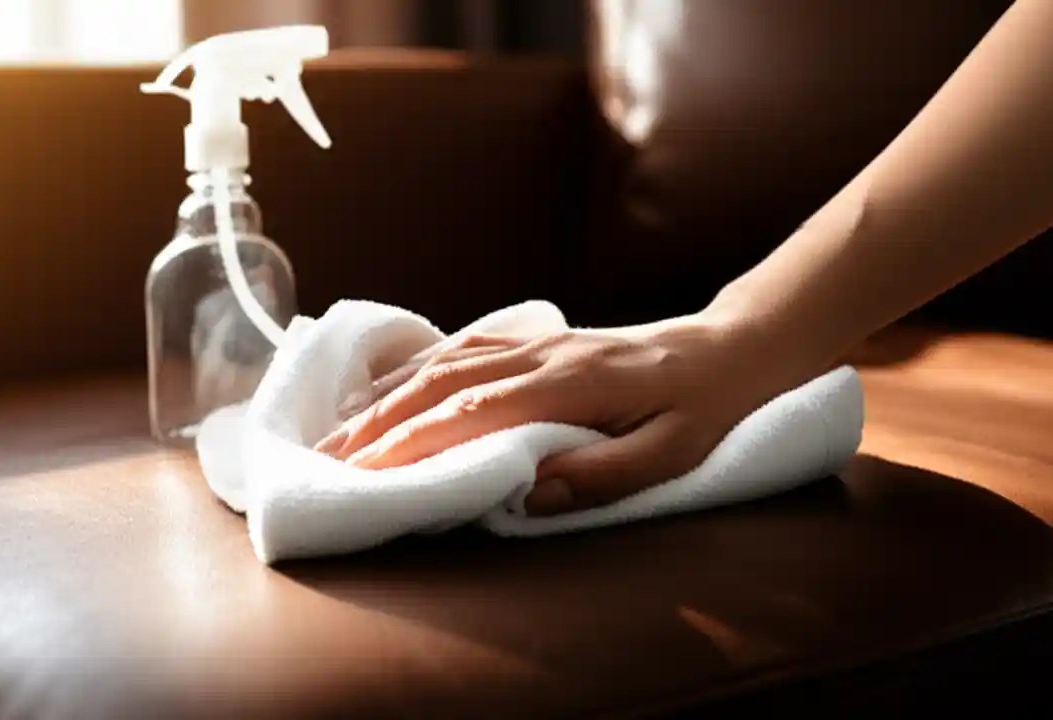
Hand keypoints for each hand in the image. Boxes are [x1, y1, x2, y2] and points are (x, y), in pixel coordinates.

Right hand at [314, 311, 805, 515]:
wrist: (726, 347)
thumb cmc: (703, 407)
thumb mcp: (673, 453)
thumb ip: (605, 474)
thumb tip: (530, 493)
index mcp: (568, 384)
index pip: (469, 414)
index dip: (410, 442)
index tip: (362, 471)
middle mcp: (541, 355)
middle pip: (440, 385)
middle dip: (378, 423)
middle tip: (326, 459)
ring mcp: (537, 342)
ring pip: (445, 363)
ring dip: (387, 397)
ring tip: (340, 429)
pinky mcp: (538, 339)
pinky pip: (465, 346)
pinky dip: (418, 365)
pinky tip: (390, 384)